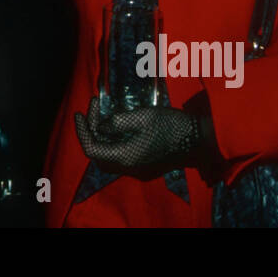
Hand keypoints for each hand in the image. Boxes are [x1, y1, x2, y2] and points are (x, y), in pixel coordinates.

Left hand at [73, 97, 202, 179]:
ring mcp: (137, 167)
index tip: (79, 113)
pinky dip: (111, 140)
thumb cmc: (171, 124)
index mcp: (126, 157)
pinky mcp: (144, 163)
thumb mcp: (142, 116)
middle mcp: (129, 167)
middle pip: (97, 154)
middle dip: (90, 131)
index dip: (82, 131)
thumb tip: (101, 126)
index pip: (92, 149)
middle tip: (93, 109)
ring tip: (101, 113)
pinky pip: (119, 155)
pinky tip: (115, 124)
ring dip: (101, 136)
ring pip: (108, 156)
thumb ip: (117, 122)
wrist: (197, 138)